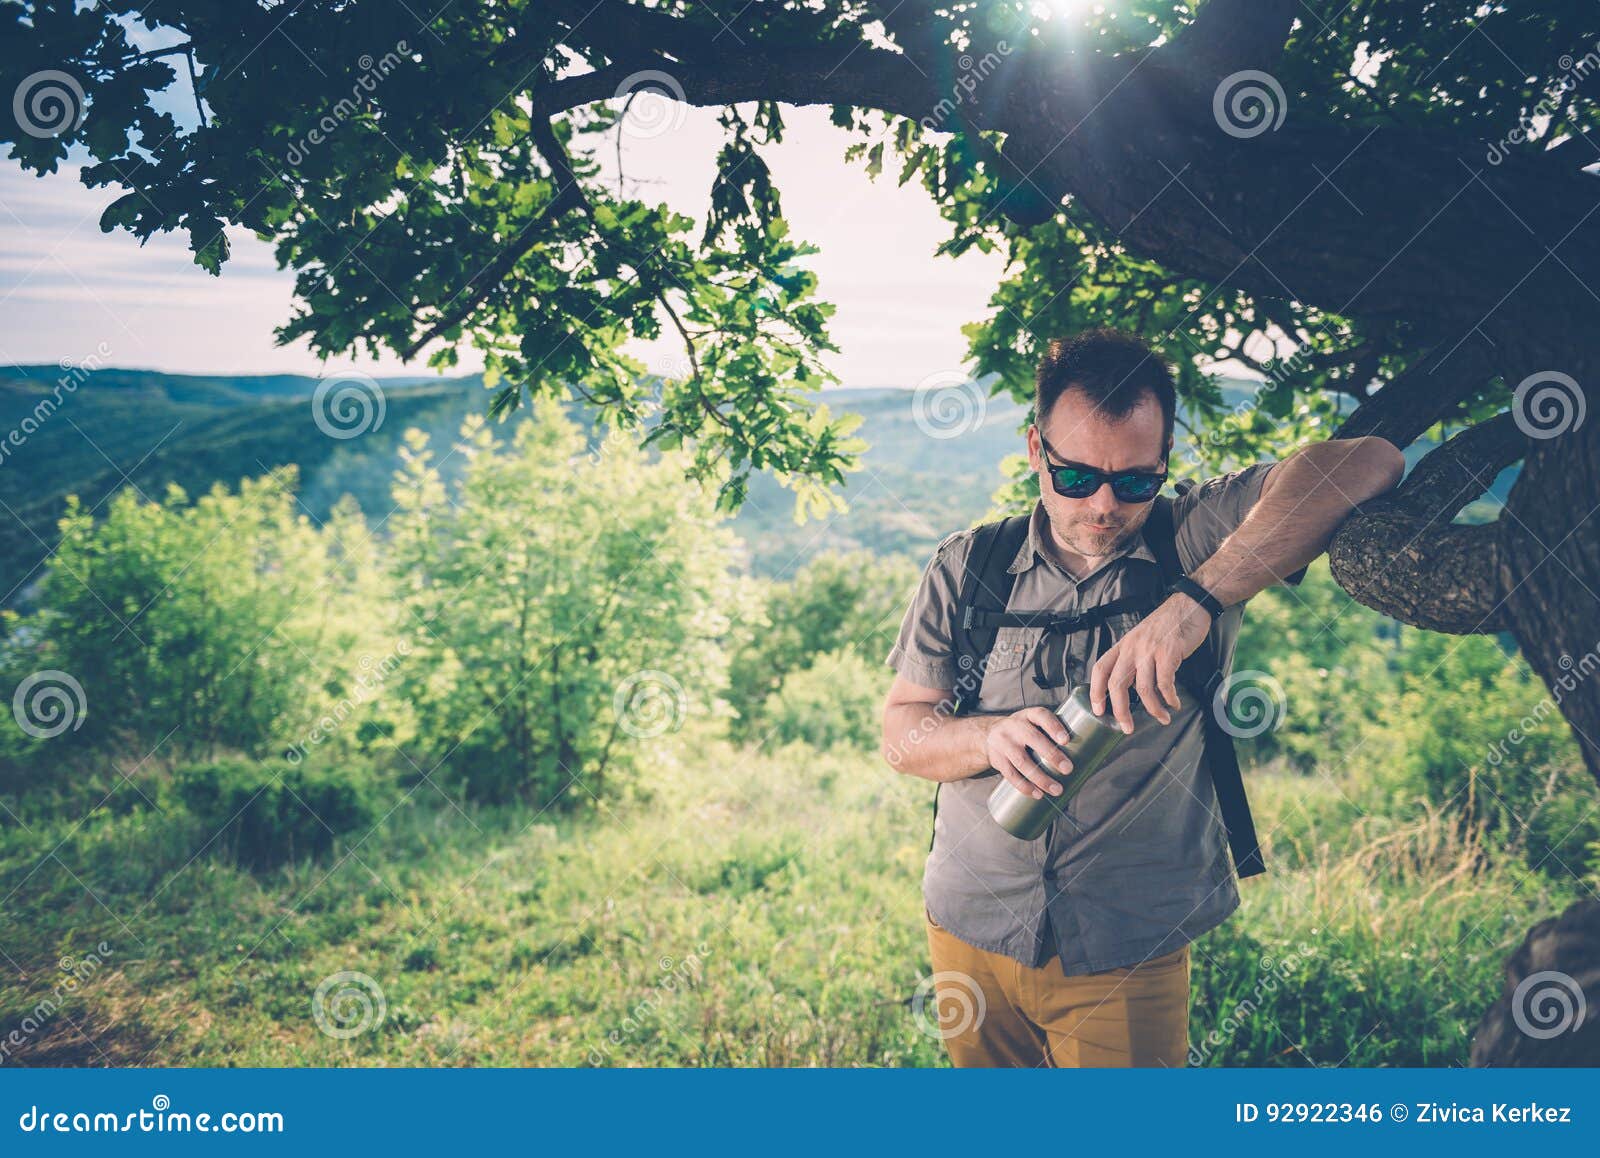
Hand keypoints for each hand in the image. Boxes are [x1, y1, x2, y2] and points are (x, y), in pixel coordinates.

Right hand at [982, 708, 1074, 800]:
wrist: (989, 735)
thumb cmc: (1022, 731)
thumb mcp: (1032, 723)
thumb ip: (1050, 732)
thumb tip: (1083, 752)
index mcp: (1027, 715)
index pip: (1041, 716)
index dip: (1053, 726)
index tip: (1066, 740)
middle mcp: (1014, 726)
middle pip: (1032, 739)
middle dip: (1052, 755)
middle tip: (1068, 769)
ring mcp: (1004, 743)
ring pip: (1022, 761)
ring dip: (1041, 778)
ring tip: (1057, 789)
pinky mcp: (997, 760)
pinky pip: (1011, 775)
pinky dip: (1025, 786)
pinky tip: (1038, 794)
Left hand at [1089, 594, 1211, 732]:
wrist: (1189, 605)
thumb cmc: (1166, 626)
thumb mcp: (1141, 640)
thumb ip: (1134, 661)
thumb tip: (1132, 689)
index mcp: (1123, 646)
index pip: (1100, 669)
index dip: (1095, 692)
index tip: (1098, 711)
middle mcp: (1132, 648)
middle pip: (1117, 684)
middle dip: (1120, 710)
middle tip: (1127, 727)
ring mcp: (1150, 650)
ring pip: (1144, 688)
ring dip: (1153, 709)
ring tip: (1162, 718)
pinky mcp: (1169, 653)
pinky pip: (1166, 683)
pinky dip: (1170, 698)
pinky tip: (1174, 703)